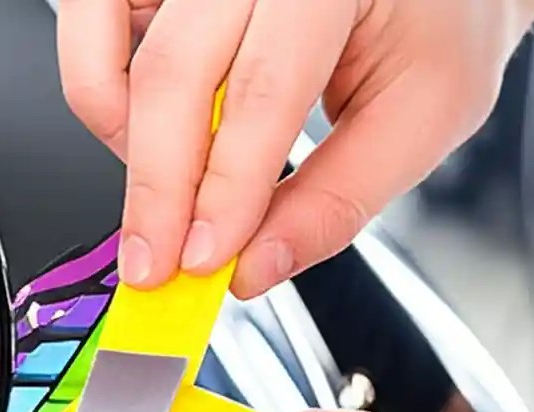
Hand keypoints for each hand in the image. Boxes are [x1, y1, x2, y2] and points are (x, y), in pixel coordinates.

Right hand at [58, 0, 533, 297]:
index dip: (225, 188)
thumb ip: (340, 197)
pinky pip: (92, 20)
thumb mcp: (426, 112)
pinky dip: (105, 87)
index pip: (263, 88)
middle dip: (157, 188)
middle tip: (155, 265)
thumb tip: (256, 266)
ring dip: (122, 136)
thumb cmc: (440, 19)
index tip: (202, 261)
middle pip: (173, 69)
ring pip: (109, 39)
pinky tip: (153, 133)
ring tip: (167, 193)